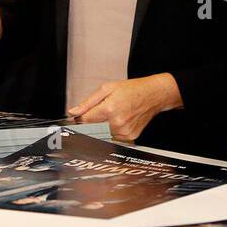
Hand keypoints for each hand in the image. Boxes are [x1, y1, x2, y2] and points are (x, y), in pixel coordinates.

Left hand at [67, 73, 182, 141]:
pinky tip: (118, 121)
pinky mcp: (130, 137)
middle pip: (92, 130)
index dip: (79, 119)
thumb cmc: (132, 89)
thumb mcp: (107, 88)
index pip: (85, 121)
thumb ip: (88, 102)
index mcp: (109, 108)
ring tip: (112, 115)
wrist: (153, 95)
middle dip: (90, 124)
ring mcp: (124, 132)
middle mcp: (117, 123)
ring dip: (101, 128)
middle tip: (97, 114)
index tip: (78, 117)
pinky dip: (112, 131)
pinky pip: (113, 138)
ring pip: (102, 135)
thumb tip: (73, 112)